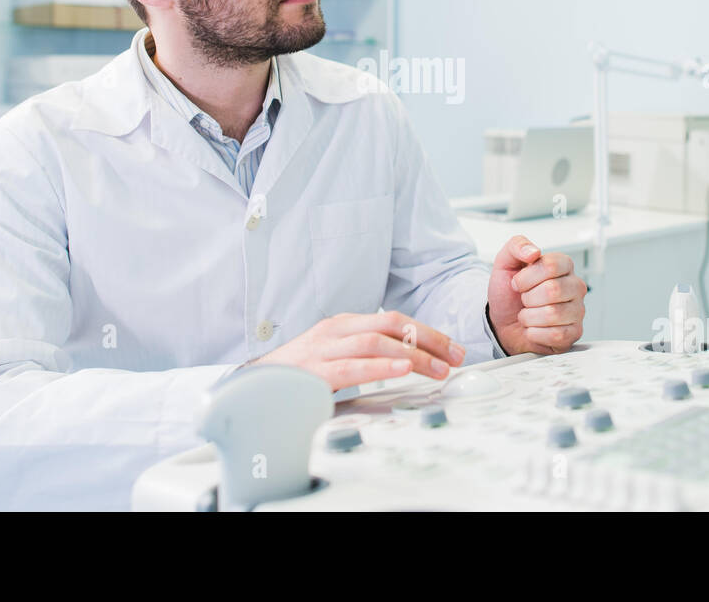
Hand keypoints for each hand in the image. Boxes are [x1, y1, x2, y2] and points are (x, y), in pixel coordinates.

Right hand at [247, 311, 466, 390]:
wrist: (252, 388)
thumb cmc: (297, 375)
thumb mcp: (334, 357)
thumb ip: (364, 354)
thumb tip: (407, 360)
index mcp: (342, 325)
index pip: (392, 320)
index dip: (427, 332)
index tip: (453, 348)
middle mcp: (334, 331)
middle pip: (390, 325)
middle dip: (429, 339)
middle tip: (456, 356)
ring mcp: (322, 350)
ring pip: (375, 342)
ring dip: (413, 355)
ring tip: (438, 367)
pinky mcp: (313, 373)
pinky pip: (352, 367)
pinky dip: (381, 366)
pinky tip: (401, 369)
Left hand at [486, 236, 585, 354]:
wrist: (503, 323)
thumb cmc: (509, 294)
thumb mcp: (505, 264)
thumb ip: (517, 246)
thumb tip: (534, 251)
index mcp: (563, 265)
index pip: (551, 265)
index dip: (527, 277)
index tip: (518, 282)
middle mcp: (575, 286)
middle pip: (553, 290)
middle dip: (528, 298)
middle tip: (524, 300)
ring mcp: (577, 310)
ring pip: (553, 314)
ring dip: (529, 317)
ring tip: (528, 314)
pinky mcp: (574, 333)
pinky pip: (555, 335)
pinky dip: (535, 333)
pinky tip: (534, 328)